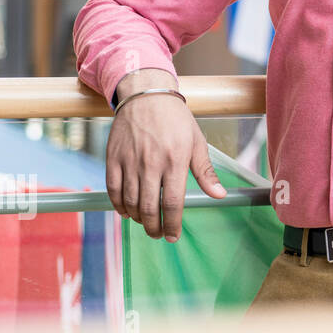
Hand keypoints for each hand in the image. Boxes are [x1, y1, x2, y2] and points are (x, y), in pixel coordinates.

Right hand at [106, 69, 227, 241]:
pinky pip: (113, 189)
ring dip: (137, 218)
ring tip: (146, 223)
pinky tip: (126, 212)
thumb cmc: (176, 121)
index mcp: (175, 161)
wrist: (146, 96)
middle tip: (159, 235)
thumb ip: (205, 172)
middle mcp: (151, 164)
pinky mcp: (113, 158)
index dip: (172, 224)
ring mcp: (129, 161)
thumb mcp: (197, 142)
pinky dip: (118, 205)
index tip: (173, 236)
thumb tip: (220, 196)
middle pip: (149, 207)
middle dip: (154, 227)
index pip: (173, 203)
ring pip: (130, 202)